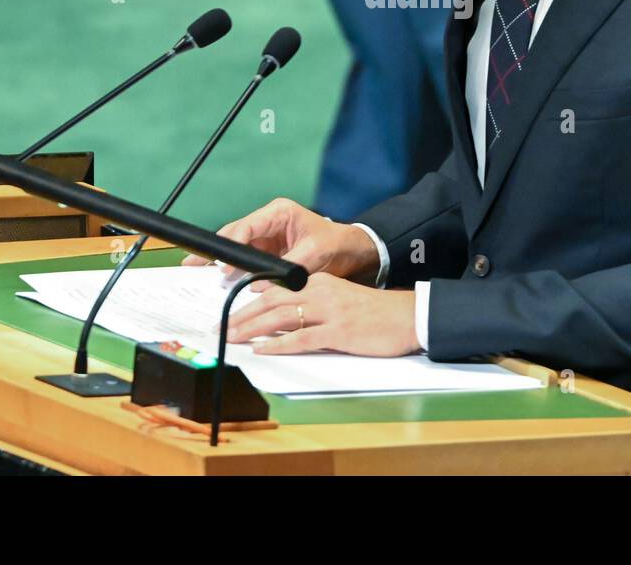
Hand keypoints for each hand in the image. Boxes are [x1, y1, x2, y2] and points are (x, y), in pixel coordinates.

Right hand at [182, 197, 380, 284]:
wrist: (350, 251)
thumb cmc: (335, 245)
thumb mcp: (315, 255)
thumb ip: (288, 267)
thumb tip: (262, 283)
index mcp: (279, 212)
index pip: (248, 225)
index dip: (233, 243)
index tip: (224, 263)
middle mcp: (268, 221)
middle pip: (234, 233)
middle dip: (216, 250)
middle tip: (194, 263)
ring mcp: (264, 236)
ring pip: (234, 245)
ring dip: (218, 259)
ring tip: (193, 268)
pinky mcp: (264, 251)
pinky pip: (242, 258)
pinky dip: (229, 267)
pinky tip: (211, 275)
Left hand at [224, 272, 419, 356]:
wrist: (408, 316)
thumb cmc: (375, 312)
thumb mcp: (340, 299)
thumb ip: (313, 304)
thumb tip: (283, 318)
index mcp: (320, 282)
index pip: (277, 287)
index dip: (250, 299)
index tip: (231, 308)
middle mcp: (321, 291)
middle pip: (271, 300)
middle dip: (242, 314)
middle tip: (222, 326)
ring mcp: (329, 311)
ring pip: (280, 316)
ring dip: (252, 328)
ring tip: (232, 337)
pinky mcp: (338, 331)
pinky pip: (300, 338)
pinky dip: (277, 344)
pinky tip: (262, 349)